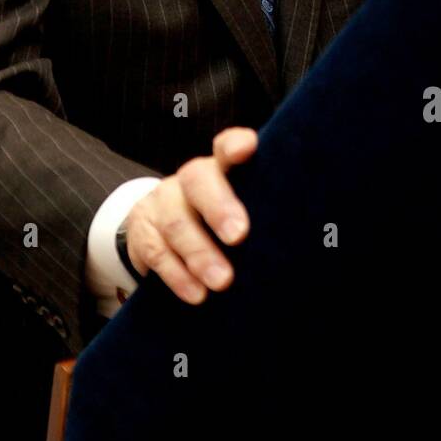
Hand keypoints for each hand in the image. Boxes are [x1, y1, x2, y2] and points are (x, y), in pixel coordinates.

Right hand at [123, 127, 257, 303]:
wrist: (159, 230)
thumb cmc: (216, 224)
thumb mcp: (236, 210)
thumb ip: (259, 213)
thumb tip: (298, 243)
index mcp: (218, 170)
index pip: (225, 149)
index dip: (235, 145)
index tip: (248, 147)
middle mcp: (188, 181)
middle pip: (197, 180)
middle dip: (218, 207)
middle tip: (239, 235)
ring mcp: (161, 204)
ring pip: (177, 222)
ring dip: (200, 254)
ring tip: (222, 281)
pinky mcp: (142, 232)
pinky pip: (157, 252)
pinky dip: (178, 275)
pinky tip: (197, 294)